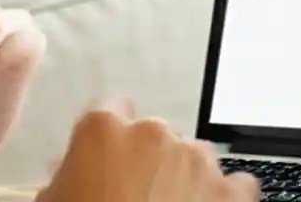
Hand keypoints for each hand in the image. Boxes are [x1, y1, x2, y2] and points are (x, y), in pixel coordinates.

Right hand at [36, 108, 258, 201]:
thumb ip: (64, 177)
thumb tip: (71, 173)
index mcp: (102, 130)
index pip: (109, 107)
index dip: (109, 136)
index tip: (109, 154)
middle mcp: (153, 134)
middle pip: (154, 136)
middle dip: (148, 161)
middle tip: (135, 197)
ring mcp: (197, 161)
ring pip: (193, 158)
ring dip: (184, 179)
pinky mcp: (231, 192)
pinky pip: (236, 186)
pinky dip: (223, 199)